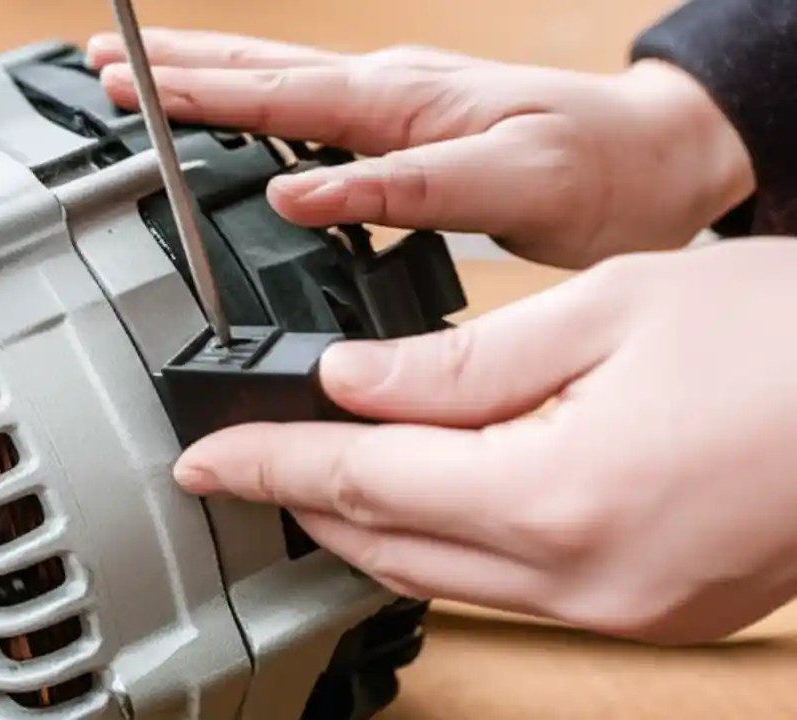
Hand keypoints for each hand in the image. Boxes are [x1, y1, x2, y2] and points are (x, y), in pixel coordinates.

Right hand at [86, 29, 754, 268]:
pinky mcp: (405, 125)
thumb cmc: (594, 173)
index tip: (125, 87)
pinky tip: (238, 118)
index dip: (191, 94)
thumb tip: (296, 192)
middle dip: (175, 67)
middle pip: (258, 71)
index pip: (272, 95)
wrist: (654, 159)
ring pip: (278, 81)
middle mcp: (388, 91)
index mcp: (399, 102)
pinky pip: (308, 107)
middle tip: (99, 64)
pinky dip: (254, 105)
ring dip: (205, 77)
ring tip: (144, 78)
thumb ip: (399, 191)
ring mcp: (393, 103)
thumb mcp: (505, 186)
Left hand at [171, 239, 796, 644]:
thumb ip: (457, 364)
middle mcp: (582, 580)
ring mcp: (615, 611)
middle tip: (250, 460)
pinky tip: (435, 500)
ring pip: (443, 577)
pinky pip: (507, 588)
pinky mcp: (641, 612)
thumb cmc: (780, 340)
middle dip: (307, 503)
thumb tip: (351, 384)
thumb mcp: (603, 312)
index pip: (362, 487)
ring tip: (322, 473)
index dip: (269, 469)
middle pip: (390, 548)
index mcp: (559, 496)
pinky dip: (451, 544)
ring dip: (373, 527)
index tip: (205, 461)